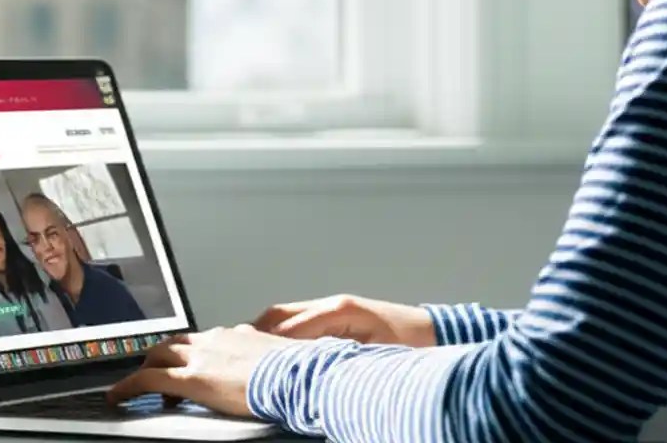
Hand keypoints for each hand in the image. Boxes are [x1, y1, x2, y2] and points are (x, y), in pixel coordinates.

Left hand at [106, 324, 295, 415]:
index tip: (194, 362)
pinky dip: (129, 386)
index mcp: (240, 335)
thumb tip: (286, 367)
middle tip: (158, 373)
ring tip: (138, 384)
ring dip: (148, 368)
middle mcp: (216, 339)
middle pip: (179, 341)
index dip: (196, 352)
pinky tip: (118, 397)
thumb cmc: (299, 371)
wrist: (297, 375)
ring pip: (160, 354)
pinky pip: (148, 379)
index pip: (209, 339)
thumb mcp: (287, 360)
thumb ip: (275, 361)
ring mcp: (201, 356)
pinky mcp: (190, 378)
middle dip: (164, 355)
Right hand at [252, 294, 436, 347]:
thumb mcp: (373, 351)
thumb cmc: (409, 343)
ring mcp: (331, 308)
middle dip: (255, 332)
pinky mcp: (334, 315)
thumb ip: (337, 355)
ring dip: (264, 331)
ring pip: (284, 315)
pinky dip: (279, 332)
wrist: (432, 332)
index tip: (250, 358)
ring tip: (245, 350)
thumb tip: (303, 362)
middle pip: (280, 314)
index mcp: (339, 310)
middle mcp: (331, 304)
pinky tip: (271, 348)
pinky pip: (298, 320)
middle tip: (234, 350)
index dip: (269, 342)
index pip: (292, 326)